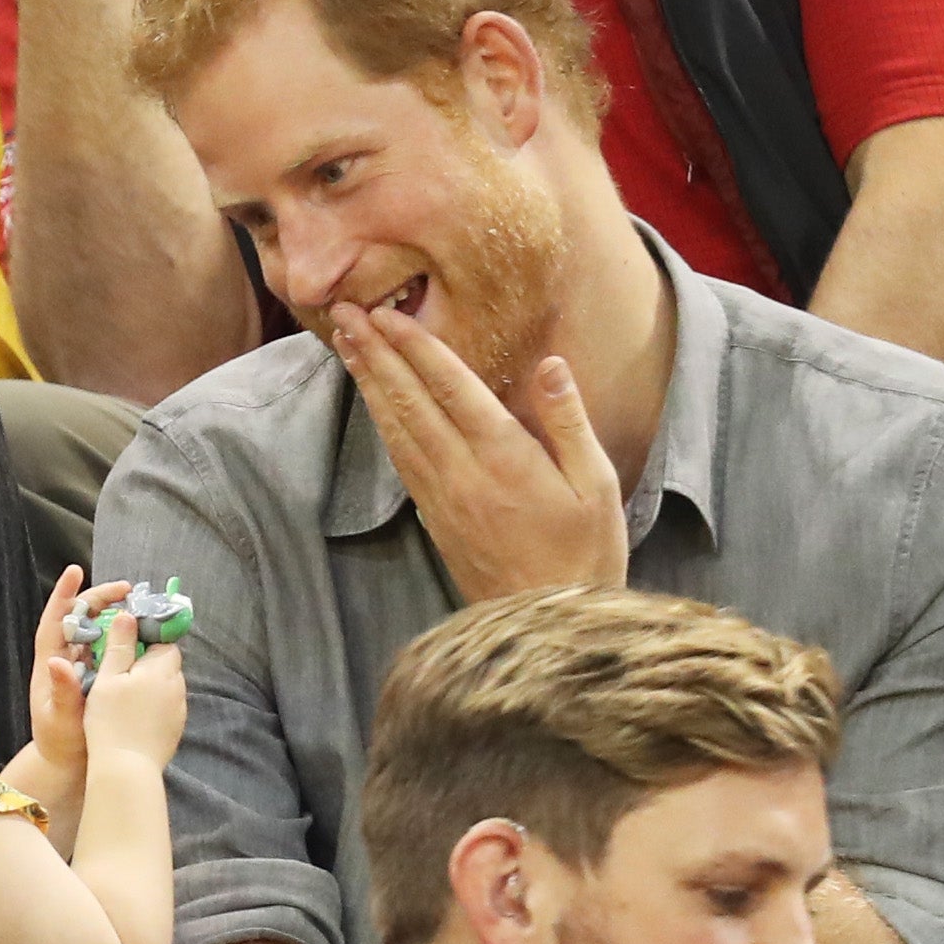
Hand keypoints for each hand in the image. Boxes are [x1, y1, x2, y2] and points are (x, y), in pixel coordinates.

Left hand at [30, 567, 129, 772]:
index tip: (75, 570)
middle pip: (80, 617)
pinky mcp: (99, 675)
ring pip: (98, 629)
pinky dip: (126, 636)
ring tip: (139, 604)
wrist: (69, 763)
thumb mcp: (59, 720)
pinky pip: (111, 648)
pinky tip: (144, 632)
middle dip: (101, 598)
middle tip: (127, 589)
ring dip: (116, 614)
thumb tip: (57, 660)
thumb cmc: (59, 743)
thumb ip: (62, 693)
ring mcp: (84, 665)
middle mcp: (67, 657)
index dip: (63, 594)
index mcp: (51, 664)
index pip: (54, 621)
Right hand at [83, 610, 187, 767]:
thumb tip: (128, 614)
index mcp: (163, 668)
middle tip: (119, 671)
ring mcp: (179, 710)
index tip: (126, 645)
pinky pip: (166, 708)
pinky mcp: (175, 730)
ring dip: (150, 686)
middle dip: (147, 663)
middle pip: (167, 664)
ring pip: (166, 687)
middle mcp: (178, 686)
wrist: (126, 769)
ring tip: (123, 696)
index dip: (146, 640)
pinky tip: (133, 717)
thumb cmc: (111, 719)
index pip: (165, 642)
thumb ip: (120, 644)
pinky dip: (152, 707)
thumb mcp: (108, 677)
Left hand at [330, 302, 625, 603]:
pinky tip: (371, 404)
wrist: (546, 630)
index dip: (416, 347)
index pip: (451, 388)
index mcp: (505, 458)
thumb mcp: (598, 487)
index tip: (387, 314)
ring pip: (396, 428)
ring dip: (369, 383)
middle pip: (409, 401)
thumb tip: (551, 366)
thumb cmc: (585, 555)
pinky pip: (399, 458)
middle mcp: (462, 472)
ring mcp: (441, 497)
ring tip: (346, 345)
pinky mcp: (433, 517)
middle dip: (376, 353)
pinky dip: (381, 422)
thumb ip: (569, 423)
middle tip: (344, 314)